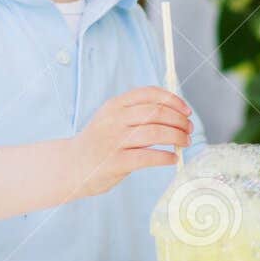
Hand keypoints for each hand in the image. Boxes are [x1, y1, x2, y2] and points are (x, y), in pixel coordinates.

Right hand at [72, 86, 191, 196]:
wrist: (70, 166)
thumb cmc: (99, 142)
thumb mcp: (112, 119)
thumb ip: (137, 113)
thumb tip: (175, 113)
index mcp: (115, 105)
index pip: (149, 94)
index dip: (173, 100)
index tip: (186, 111)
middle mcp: (114, 119)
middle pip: (156, 113)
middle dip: (179, 120)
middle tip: (189, 130)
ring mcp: (113, 141)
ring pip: (155, 133)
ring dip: (177, 137)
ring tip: (185, 143)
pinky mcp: (115, 162)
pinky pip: (148, 157)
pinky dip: (165, 157)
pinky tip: (172, 159)